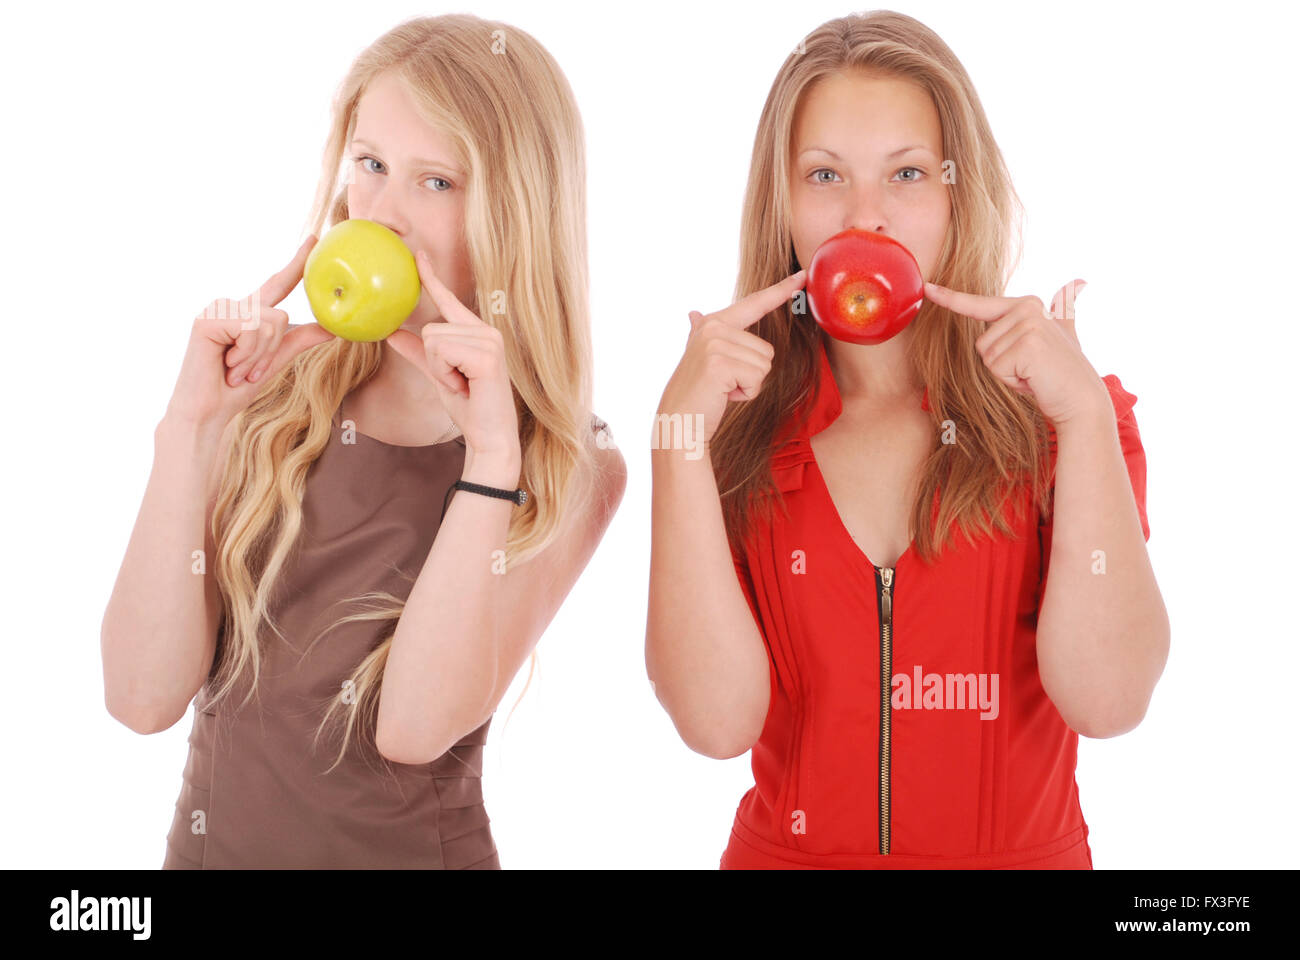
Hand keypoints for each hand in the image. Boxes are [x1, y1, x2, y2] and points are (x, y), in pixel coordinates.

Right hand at [166, 235, 335, 428]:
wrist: (208, 411)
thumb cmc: (236, 387)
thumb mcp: (275, 360)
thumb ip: (301, 339)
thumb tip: (333, 327)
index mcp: (249, 313)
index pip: (278, 283)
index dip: (297, 262)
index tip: (316, 238)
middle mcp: (233, 305)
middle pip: (281, 315)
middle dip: (271, 352)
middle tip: (247, 371)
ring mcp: (218, 309)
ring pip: (269, 322)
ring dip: (258, 356)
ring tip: (235, 369)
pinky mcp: (208, 319)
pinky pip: (252, 330)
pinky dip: (246, 354)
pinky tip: (226, 364)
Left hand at [384, 250, 520, 464]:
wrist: (489, 437)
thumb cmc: (469, 406)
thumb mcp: (437, 374)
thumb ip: (417, 352)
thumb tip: (391, 333)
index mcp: (476, 332)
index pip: (449, 300)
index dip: (432, 278)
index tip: (418, 255)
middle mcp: (487, 330)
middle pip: (430, 328)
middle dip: (434, 362)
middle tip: (458, 382)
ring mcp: (490, 340)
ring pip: (433, 339)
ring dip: (440, 369)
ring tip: (463, 384)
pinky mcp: (488, 354)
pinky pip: (441, 351)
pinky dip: (445, 373)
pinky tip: (466, 385)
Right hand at [659, 269, 806, 447]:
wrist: (679, 420)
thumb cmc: (698, 392)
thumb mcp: (701, 357)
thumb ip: (702, 332)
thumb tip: (694, 313)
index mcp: (713, 323)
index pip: (754, 303)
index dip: (780, 290)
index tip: (802, 275)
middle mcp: (713, 328)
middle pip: (767, 349)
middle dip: (752, 373)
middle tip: (724, 383)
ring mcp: (715, 344)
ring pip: (764, 364)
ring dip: (749, 384)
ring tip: (722, 388)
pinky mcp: (720, 364)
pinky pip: (757, 378)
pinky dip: (745, 393)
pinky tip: (723, 394)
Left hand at [923, 278, 1110, 427]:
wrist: (1082, 400)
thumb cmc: (1063, 372)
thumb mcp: (1064, 332)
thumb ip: (1065, 305)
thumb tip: (1079, 281)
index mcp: (1028, 304)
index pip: (980, 304)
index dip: (950, 298)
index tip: (927, 287)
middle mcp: (1028, 308)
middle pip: (981, 343)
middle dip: (1002, 363)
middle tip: (1031, 368)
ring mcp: (1028, 326)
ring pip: (987, 357)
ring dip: (1008, 374)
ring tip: (1034, 373)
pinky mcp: (1026, 346)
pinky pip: (996, 369)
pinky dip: (1012, 382)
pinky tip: (1034, 379)